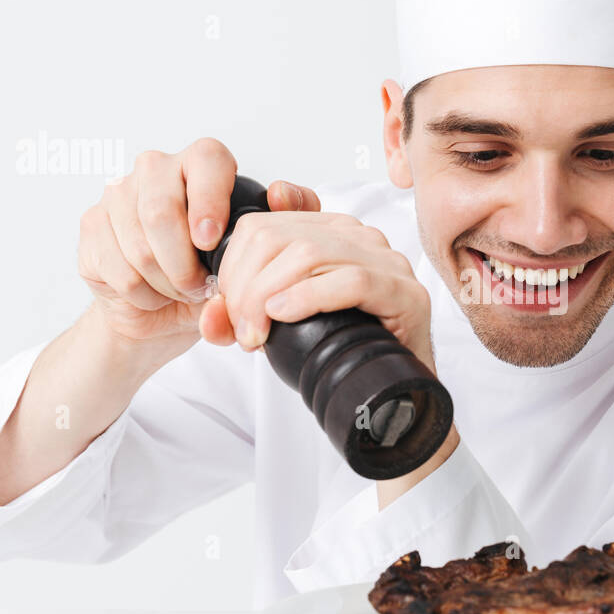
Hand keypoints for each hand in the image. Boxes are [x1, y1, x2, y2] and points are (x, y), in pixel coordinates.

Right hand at [77, 137, 315, 353]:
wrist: (165, 314)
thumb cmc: (216, 275)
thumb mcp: (262, 251)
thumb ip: (288, 219)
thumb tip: (282, 193)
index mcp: (201, 164)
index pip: (207, 159)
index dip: (209, 201)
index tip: (211, 240)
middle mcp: (156, 169)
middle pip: (160, 209)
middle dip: (185, 262)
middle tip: (202, 285)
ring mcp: (117, 195)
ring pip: (139, 245)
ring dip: (168, 283)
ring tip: (182, 290)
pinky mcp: (92, 227)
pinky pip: (118, 268)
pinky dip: (144, 294)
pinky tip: (154, 293)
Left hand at [199, 208, 436, 372]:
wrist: (397, 388)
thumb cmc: (344, 349)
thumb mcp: (283, 325)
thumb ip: (243, 315)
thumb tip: (209, 314)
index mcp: (327, 231)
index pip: (262, 225)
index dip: (233, 266)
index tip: (227, 308)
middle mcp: (358, 236)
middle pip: (279, 238)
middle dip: (246, 286)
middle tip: (242, 331)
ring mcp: (385, 260)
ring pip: (308, 254)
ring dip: (268, 296)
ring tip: (258, 334)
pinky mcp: (404, 291)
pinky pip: (352, 279)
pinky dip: (309, 296)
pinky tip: (285, 314)